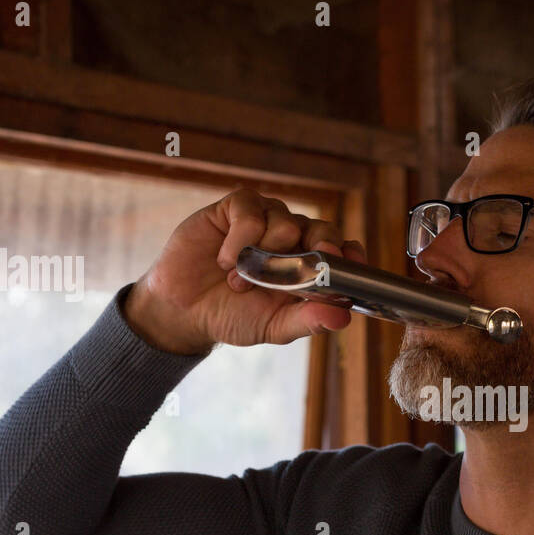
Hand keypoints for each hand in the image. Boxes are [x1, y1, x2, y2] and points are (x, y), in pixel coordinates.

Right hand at [125, 187, 365, 353]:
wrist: (184, 311)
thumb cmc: (234, 316)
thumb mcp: (275, 326)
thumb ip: (309, 320)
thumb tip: (343, 317)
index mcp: (309, 265)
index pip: (342, 249)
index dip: (350, 254)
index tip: (348, 264)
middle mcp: (293, 238)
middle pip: (323, 229)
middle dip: (315, 251)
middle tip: (300, 272)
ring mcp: (265, 219)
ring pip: (286, 222)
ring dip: (263, 257)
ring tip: (238, 281)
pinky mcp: (236, 208)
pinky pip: (251, 213)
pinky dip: (239, 240)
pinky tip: (224, 260)